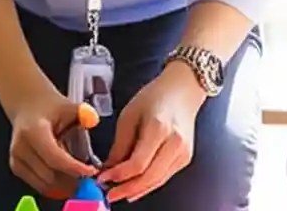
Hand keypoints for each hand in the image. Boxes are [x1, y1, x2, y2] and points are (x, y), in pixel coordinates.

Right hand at [8, 88, 98, 198]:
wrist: (27, 106)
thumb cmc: (49, 107)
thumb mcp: (68, 106)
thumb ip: (83, 113)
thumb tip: (93, 120)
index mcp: (34, 131)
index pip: (54, 158)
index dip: (74, 168)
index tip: (91, 172)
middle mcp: (21, 147)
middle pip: (49, 175)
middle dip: (71, 180)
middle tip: (89, 178)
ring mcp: (16, 159)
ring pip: (44, 184)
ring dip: (63, 185)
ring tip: (78, 177)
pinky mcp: (16, 167)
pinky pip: (38, 184)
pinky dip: (54, 185)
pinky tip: (65, 176)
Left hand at [98, 63, 205, 202]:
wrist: (182, 91)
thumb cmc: (155, 97)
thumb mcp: (129, 115)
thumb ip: (120, 144)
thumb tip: (108, 169)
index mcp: (159, 128)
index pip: (138, 163)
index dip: (119, 175)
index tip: (102, 180)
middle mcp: (175, 143)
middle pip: (149, 177)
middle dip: (126, 189)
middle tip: (109, 194)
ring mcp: (183, 153)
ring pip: (156, 181)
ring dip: (136, 190)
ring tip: (117, 193)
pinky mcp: (185, 159)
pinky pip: (163, 177)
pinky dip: (147, 184)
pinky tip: (133, 187)